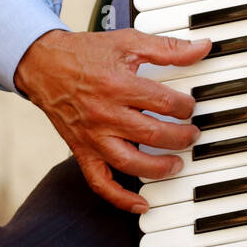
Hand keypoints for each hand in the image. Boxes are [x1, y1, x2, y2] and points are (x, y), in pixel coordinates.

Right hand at [15, 27, 212, 212]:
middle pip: (151, 133)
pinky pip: (100, 182)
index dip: (185, 106)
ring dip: (158, 168)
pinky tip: (141, 204)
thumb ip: (168, 48)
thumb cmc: (86, 53)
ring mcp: (93, 136)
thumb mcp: (129, 42)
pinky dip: (120, 197)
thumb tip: (201, 48)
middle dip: (180, 137)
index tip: (190, 106)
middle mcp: (105, 114)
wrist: (45, 65)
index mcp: (119, 85)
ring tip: (177, 164)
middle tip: (192, 135)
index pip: (164, 102)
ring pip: (129, 162)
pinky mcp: (81, 151)